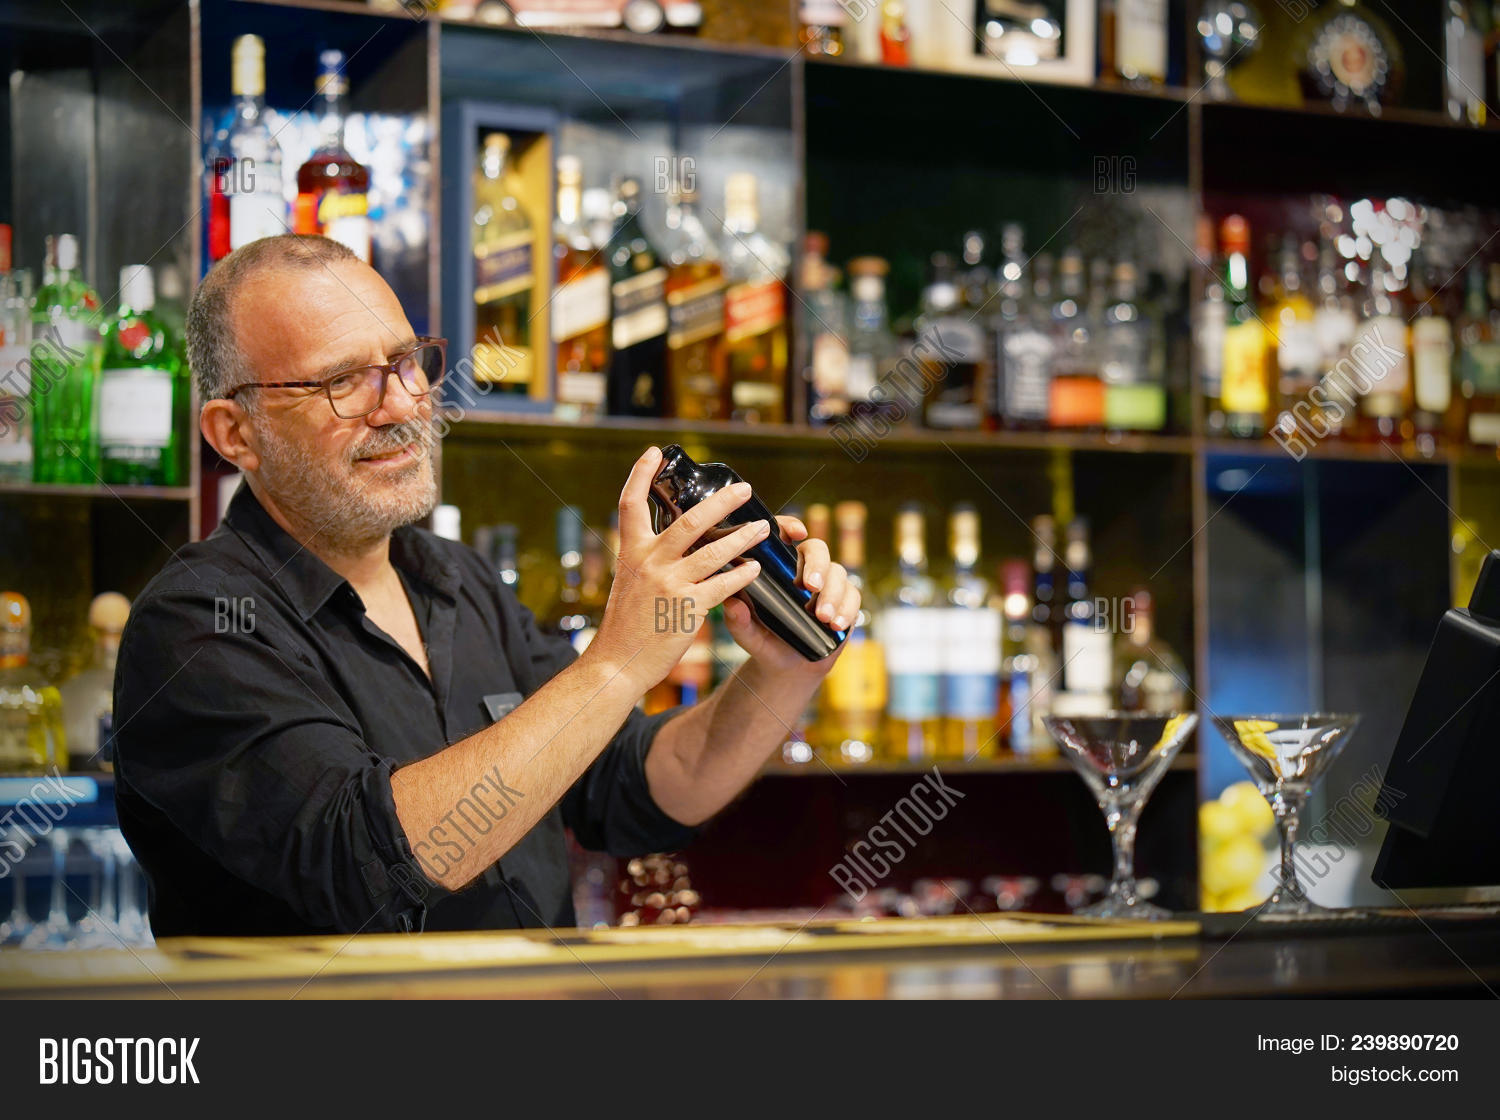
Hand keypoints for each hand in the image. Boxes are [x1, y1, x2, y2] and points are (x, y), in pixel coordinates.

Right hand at [585, 446, 768, 691]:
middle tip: (746, 489)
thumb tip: (673, 543)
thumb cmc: (625, 626)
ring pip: (715, 552)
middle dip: (722, 502)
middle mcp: (649, 563)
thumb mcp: (629, 583)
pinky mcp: (687, 608)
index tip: (654, 452)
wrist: (616, 663)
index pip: (631, 504)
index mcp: (631, 553)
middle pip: (689, 521)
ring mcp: (669, 584)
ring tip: (764, 529)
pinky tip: (756, 569)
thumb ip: (648, 560)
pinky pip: (723, 586)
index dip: (640, 475)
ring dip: (743, 538)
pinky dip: (742, 576)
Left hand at [721, 513, 859, 675]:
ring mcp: (827, 583)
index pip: (784, 536)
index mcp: (777, 566)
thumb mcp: (747, 634)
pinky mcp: (845, 601)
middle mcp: (803, 569)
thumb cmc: (763, 640)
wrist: (787, 667)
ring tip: (822, 617)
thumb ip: (738, 620)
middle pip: (817, 549)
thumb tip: (730, 603)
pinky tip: (837, 624)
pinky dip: (847, 609)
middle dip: (817, 565)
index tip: (796, 533)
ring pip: (838, 572)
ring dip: (832, 593)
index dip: (791, 526)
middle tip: (811, 586)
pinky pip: (852, 595)